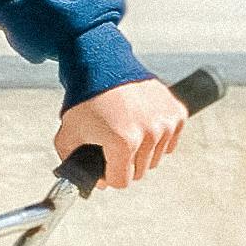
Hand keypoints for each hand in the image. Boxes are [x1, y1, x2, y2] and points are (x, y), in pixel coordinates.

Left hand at [59, 78, 190, 191]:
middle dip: (124, 163)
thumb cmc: (86, 97)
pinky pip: (170, 142)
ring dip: (141, 151)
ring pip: (155, 159)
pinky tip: (142, 124)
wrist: (103, 64)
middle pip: (139, 172)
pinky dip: (158, 138)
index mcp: (124, 141)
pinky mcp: (176, 112)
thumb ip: (75, 164)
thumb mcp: (68, 134)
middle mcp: (150, 133)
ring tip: (126, 130)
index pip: (121, 182)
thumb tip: (90, 180)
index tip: (102, 163)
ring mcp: (165, 122)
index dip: (107, 175)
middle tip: (112, 144)